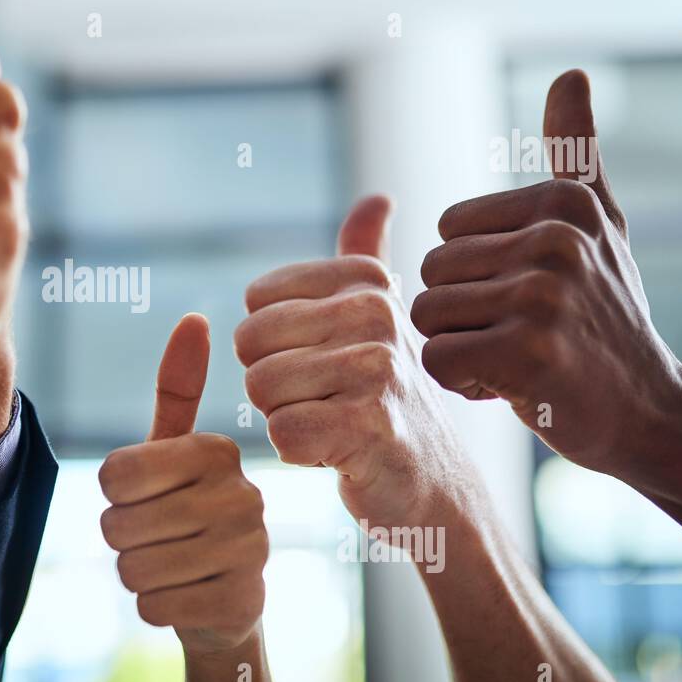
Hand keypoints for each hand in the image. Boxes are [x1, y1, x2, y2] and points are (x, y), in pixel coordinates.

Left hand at [98, 314, 267, 655]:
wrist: (228, 601)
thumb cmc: (189, 514)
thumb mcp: (176, 452)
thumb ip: (179, 390)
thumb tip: (194, 317)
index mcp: (217, 451)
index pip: (113, 474)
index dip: (115, 496)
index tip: (149, 497)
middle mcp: (243, 494)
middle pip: (118, 524)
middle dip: (123, 539)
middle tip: (159, 538)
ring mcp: (248, 552)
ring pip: (133, 567)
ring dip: (137, 574)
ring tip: (173, 566)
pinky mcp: (241, 603)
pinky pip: (153, 606)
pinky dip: (155, 607)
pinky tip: (187, 597)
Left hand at [235, 196, 476, 529]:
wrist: (431, 484)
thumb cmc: (387, 401)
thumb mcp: (378, 320)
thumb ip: (365, 258)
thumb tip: (378, 198)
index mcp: (366, 281)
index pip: (256, 302)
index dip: (273, 343)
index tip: (323, 362)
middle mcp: (376, 314)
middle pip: (250, 343)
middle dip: (271, 382)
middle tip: (323, 400)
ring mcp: (375, 369)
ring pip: (260, 388)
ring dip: (285, 417)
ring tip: (334, 424)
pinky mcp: (368, 427)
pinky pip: (281, 433)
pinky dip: (299, 452)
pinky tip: (339, 452)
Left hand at [412, 69, 681, 482]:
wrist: (645, 411)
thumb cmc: (606, 316)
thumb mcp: (598, 225)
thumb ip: (575, 152)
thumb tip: (571, 73)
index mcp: (563, 203)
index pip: (446, 230)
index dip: (471, 273)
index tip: (522, 294)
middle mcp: (556, 240)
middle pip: (429, 272)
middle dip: (459, 311)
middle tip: (515, 333)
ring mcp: (544, 295)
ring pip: (427, 315)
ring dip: (458, 347)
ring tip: (513, 356)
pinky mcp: (527, 353)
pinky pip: (436, 357)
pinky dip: (459, 381)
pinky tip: (508, 385)